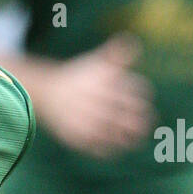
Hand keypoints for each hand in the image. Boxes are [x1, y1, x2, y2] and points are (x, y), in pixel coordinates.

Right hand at [40, 36, 151, 157]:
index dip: (143, 97)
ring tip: (136, 140)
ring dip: (130, 139)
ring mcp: (85, 122)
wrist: (44, 93)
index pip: (134, 92)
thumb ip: (117, 53)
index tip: (144, 103)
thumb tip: (135, 44)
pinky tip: (117, 147)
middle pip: (128, 117)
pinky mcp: (76, 137)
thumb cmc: (78, 77)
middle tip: (148, 124)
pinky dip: (111, 150)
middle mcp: (94, 103)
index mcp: (103, 83)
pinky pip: (99, 148)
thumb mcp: (96, 60)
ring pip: (115, 136)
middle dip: (141, 121)